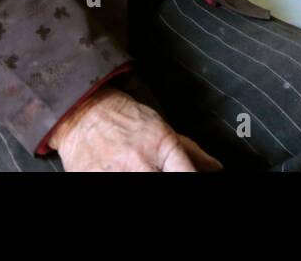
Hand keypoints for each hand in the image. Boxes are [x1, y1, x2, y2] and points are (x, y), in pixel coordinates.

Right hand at [48, 87, 222, 171]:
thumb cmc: (126, 119)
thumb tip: (216, 168)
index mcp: (162, 145)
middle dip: (166, 178)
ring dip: (145, 179)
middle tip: (160, 171)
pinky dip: (124, 183)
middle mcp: (142, 161)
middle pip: (166, 181)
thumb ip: (190, 150)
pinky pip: (118, 187)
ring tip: (143, 170)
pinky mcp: (95, 179)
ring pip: (141, 183)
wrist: (84, 113)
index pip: (186, 172)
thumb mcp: (161, 127)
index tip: (194, 179)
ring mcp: (118, 173)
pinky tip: (125, 173)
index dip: (192, 178)